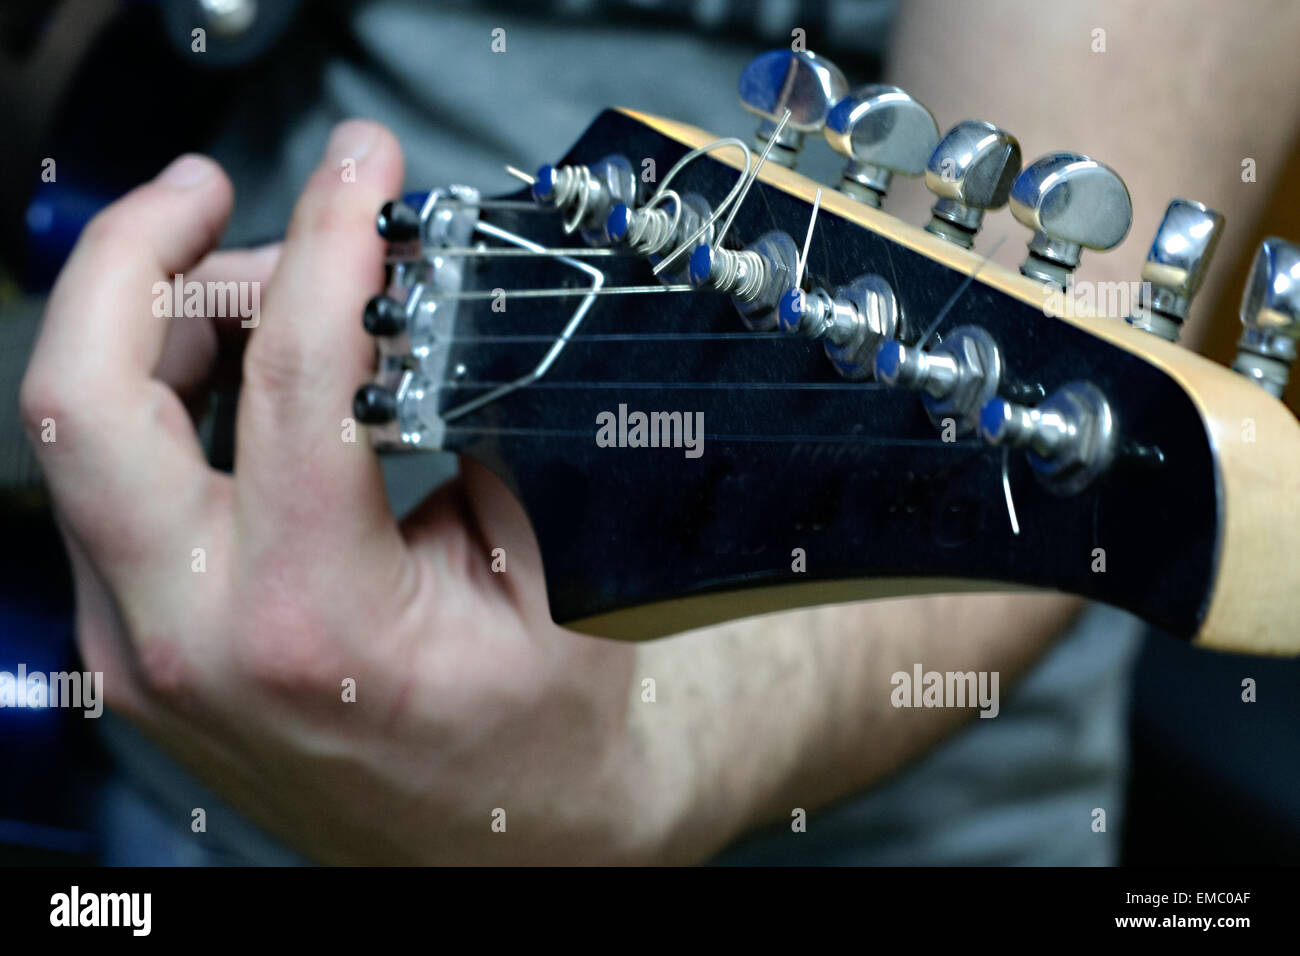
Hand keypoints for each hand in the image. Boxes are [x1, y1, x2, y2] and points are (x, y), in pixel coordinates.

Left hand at [21, 121, 683, 863]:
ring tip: (244, 274)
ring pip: (80, 434)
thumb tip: (415, 301)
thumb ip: (472, 426)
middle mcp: (196, 638)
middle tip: (214, 192)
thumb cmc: (542, 723)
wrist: (514, 841)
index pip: (292, 374)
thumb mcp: (541, 563)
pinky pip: (108, 489)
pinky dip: (154, 399)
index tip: (364, 169)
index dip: (329, 238)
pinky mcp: (138, 648)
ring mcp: (145, 651)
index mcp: (316, 621)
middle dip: (138, 254)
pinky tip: (226, 367)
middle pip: (88, 393)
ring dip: (146, 322)